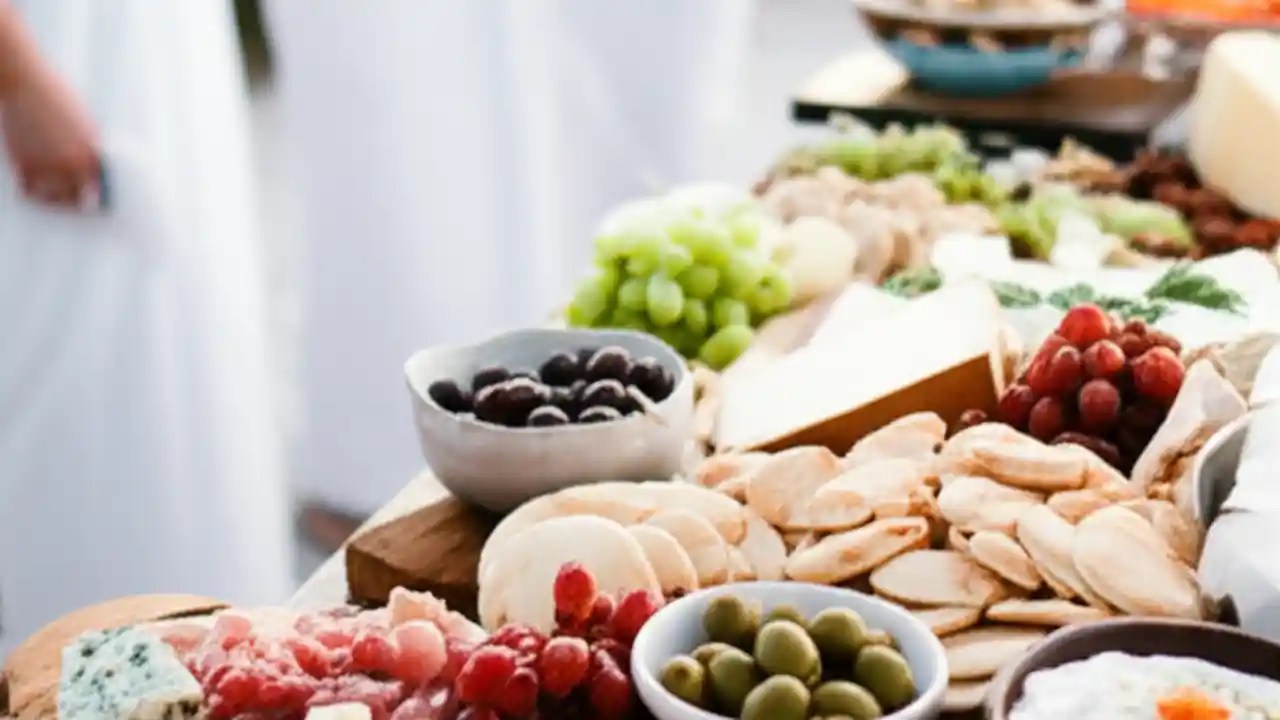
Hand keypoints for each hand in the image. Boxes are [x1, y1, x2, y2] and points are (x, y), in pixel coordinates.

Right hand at [1, 66, 99, 207]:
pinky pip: (30, 192)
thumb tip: (96, 170)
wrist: (26, 83)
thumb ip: (91, 148)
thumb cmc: (58, 97)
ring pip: (55, 200)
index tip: (100, 204)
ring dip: (58, 201)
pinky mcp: (23, 164)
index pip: (103, 189)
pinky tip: (39, 191)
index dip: (102, 198)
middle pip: (80, 200)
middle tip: (80, 205)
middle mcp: (72, 164)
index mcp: (93, 154)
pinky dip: (35, 194)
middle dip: (81, 202)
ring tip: (59, 199)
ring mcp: (47, 166)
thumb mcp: (86, 123)